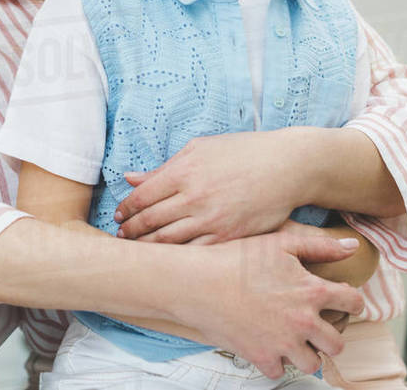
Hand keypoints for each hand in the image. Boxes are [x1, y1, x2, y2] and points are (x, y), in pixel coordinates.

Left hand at [113, 131, 303, 242]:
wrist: (287, 166)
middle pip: (150, 221)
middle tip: (122, 236)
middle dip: (131, 230)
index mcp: (183, 171)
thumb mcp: (200, 149)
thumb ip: (164, 168)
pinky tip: (168, 258)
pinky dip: (176, 257)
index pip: (142, 196)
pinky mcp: (229, 236)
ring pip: (168, 241)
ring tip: (137, 250)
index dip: (126, 209)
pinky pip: (194, 252)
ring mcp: (212, 219)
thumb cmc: (242, 152)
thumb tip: (130, 177)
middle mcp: (194, 196)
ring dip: (147, 247)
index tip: (119, 215)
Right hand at [172, 229, 363, 378]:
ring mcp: (283, 343)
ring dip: (305, 353)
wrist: (197, 283)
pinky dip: (275, 362)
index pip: (352, 303)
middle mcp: (303, 321)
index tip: (344, 303)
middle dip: (330, 336)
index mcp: (311, 291)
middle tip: (317, 327)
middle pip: (337, 343)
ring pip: (312, 363)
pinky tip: (268, 346)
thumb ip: (319, 246)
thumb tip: (352, 246)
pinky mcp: (262, 358)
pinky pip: (280, 372)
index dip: (352, 302)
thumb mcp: (279, 243)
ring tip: (293, 340)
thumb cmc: (235, 259)